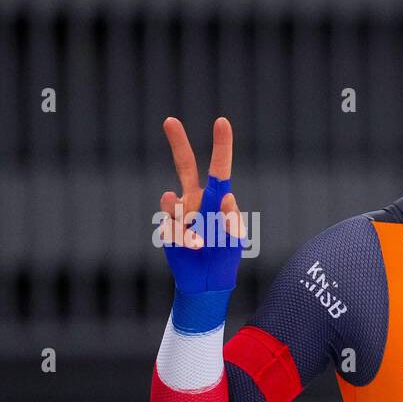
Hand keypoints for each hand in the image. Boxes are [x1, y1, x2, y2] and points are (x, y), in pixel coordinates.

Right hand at [158, 116, 246, 292]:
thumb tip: (227, 195)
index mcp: (215, 198)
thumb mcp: (234, 240)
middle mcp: (196, 199)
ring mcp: (180, 211)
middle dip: (177, 143)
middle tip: (169, 120)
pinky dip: (181, 238)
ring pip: (172, 203)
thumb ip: (232, 219)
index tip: (222, 122)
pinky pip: (169, 226)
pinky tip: (191, 248)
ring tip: (199, 245)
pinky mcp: (168, 225)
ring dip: (186, 226)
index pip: (219, 169)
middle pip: (184, 165)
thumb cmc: (225, 257)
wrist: (206, 281)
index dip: (221, 146)